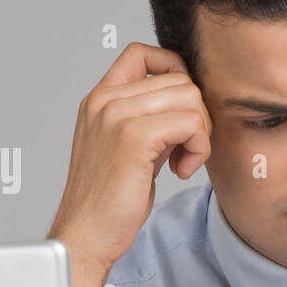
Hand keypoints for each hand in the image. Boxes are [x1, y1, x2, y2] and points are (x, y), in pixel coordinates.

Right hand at [48, 42, 211, 286]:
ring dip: (200, 133)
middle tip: (185, 150)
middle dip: (196, 115)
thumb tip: (190, 106)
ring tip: (182, 161)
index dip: (175, 73)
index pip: (143, 53)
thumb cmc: (109, 200)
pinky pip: (191, 123)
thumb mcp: (128, 148)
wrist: (86, 233)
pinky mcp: (133, 137)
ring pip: (190, 97)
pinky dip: (199, 148)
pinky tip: (181, 170)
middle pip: (179, 78)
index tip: (181, 112)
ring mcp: (117, 114)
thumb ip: (151, 120)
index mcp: (100, 98)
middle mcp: (105, 99)